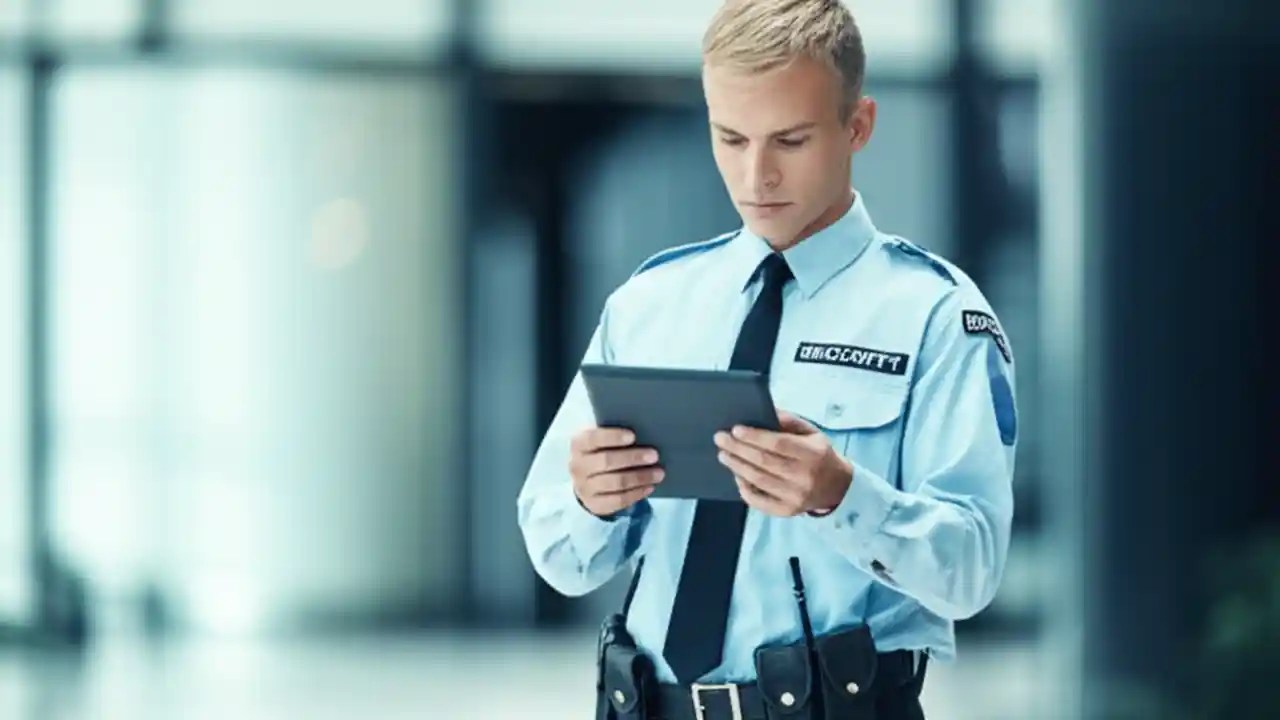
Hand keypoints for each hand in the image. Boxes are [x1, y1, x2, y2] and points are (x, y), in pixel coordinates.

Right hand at [569, 427, 663, 517]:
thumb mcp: (601, 441)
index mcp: (579, 445)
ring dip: (640, 477)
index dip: (613, 437)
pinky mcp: (595, 504)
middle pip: (606, 461)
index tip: (633, 436)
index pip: (593, 439)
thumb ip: (615, 436)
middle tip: (654, 455)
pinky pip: (619, 500)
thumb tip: (644, 432)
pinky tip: (650, 486)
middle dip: (632, 458)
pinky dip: (637, 493)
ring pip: (615, 483)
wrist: (586, 481)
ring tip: (659, 473)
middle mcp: (578, 466)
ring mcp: (585, 488)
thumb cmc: (601, 453)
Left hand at [714, 410, 852, 516]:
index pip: (778, 444)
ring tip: (723, 455)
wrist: (837, 487)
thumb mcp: (811, 433)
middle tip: (720, 439)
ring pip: (759, 480)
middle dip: (738, 449)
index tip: (735, 429)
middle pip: (764, 462)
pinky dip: (744, 488)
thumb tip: (763, 412)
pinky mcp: (787, 511)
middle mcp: (804, 477)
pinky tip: (736, 475)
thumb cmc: (818, 454)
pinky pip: (759, 501)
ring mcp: (795, 497)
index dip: (754, 437)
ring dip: (737, 466)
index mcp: (812, 454)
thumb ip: (789, 421)